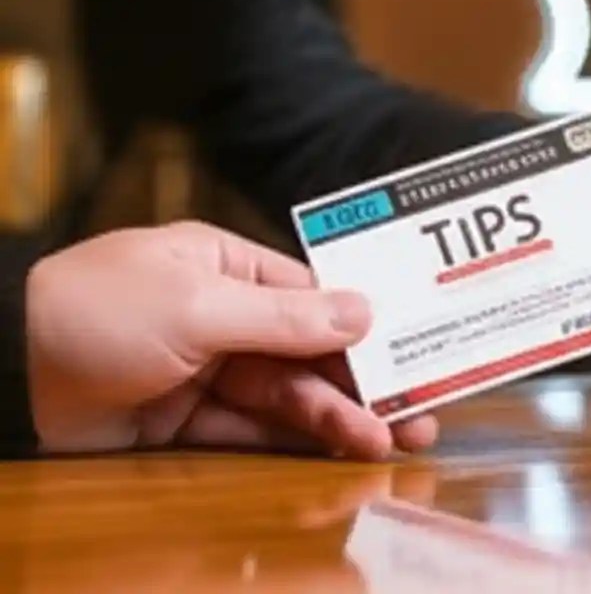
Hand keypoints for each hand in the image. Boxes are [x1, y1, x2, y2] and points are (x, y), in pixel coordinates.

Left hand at [25, 221, 437, 458]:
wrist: (0, 377)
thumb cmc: (97, 314)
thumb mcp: (199, 306)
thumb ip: (286, 318)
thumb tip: (366, 313)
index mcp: (224, 269)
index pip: (311, 296)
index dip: (365, 327)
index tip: (414, 353)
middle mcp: (221, 317)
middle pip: (307, 352)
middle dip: (362, 383)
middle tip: (418, 416)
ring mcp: (203, 371)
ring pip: (285, 395)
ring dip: (335, 417)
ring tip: (383, 442)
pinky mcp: (183, 422)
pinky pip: (251, 430)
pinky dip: (292, 442)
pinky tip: (334, 452)